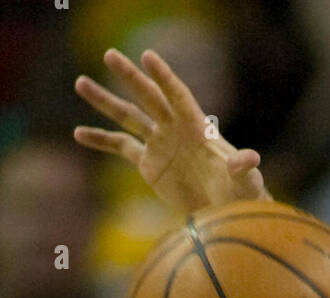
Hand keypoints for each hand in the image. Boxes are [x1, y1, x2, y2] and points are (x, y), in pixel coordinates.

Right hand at [75, 48, 265, 213]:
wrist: (224, 211)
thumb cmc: (240, 193)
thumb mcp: (245, 181)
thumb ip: (243, 168)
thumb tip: (251, 159)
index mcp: (196, 127)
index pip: (177, 95)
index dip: (164, 77)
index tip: (147, 57)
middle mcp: (174, 128)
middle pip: (149, 97)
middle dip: (130, 77)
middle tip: (110, 54)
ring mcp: (159, 143)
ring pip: (127, 116)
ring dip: (104, 101)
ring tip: (80, 83)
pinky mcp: (148, 163)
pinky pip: (120, 146)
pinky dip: (100, 140)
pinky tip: (78, 133)